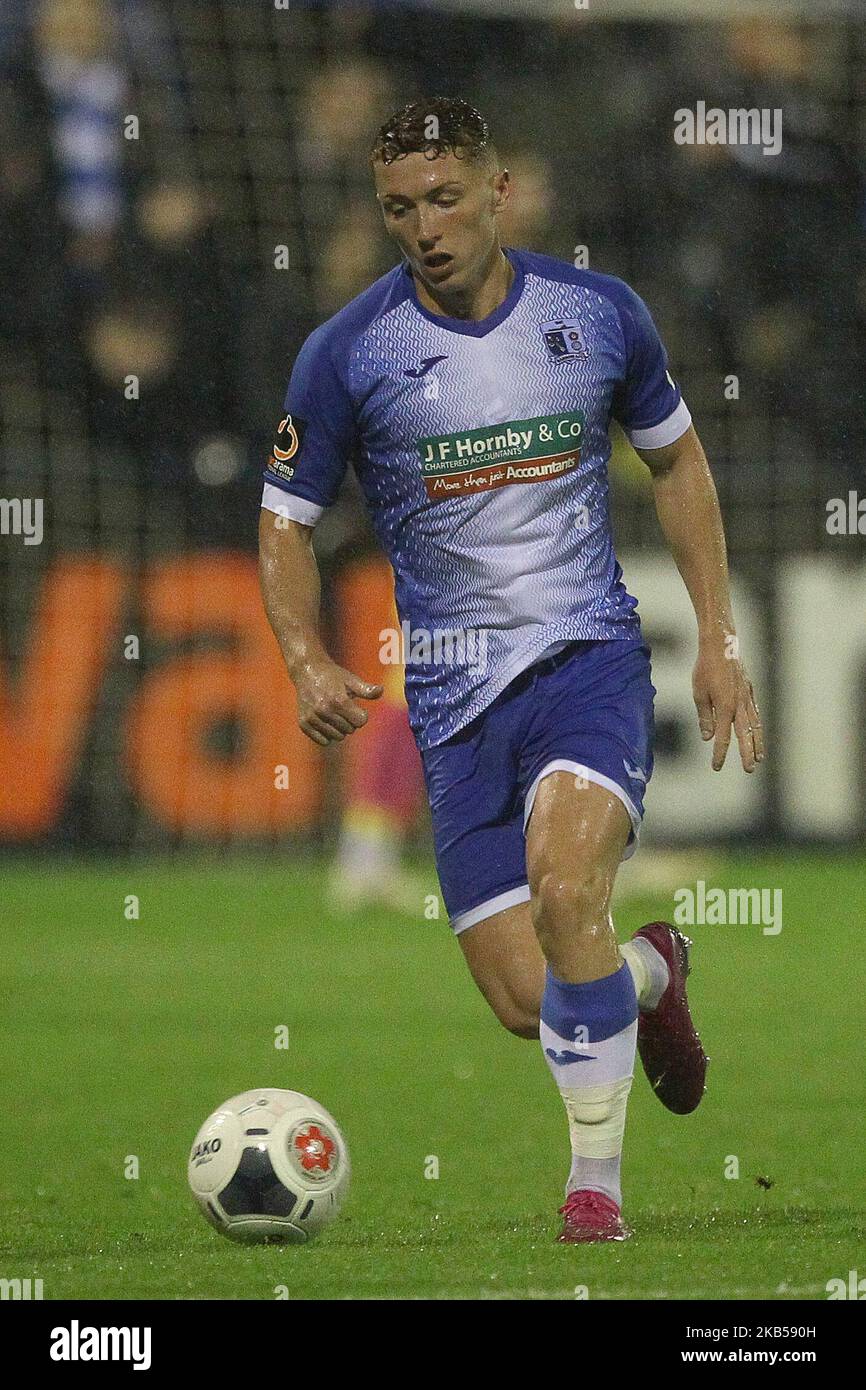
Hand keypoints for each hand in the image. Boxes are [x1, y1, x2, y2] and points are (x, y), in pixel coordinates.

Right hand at [292, 659, 382, 745]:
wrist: (307, 671)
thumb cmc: (333, 676)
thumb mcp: (351, 680)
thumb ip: (367, 689)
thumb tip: (381, 690)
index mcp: (338, 700)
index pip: (360, 722)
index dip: (361, 715)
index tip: (355, 706)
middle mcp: (324, 710)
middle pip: (350, 730)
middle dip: (350, 720)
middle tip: (342, 708)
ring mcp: (312, 718)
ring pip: (337, 737)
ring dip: (339, 728)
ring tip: (334, 714)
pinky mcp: (304, 723)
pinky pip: (323, 741)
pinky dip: (327, 735)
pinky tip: (325, 722)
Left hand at [692, 640, 763, 772]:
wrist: (721, 646)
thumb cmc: (705, 669)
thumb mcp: (699, 694)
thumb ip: (705, 717)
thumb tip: (708, 737)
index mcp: (725, 708)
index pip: (723, 738)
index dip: (720, 754)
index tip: (716, 766)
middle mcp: (739, 705)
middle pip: (745, 736)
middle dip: (747, 754)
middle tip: (750, 769)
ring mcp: (747, 698)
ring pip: (755, 726)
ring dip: (757, 743)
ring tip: (759, 757)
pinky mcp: (749, 691)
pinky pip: (755, 713)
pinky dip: (757, 726)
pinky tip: (756, 732)